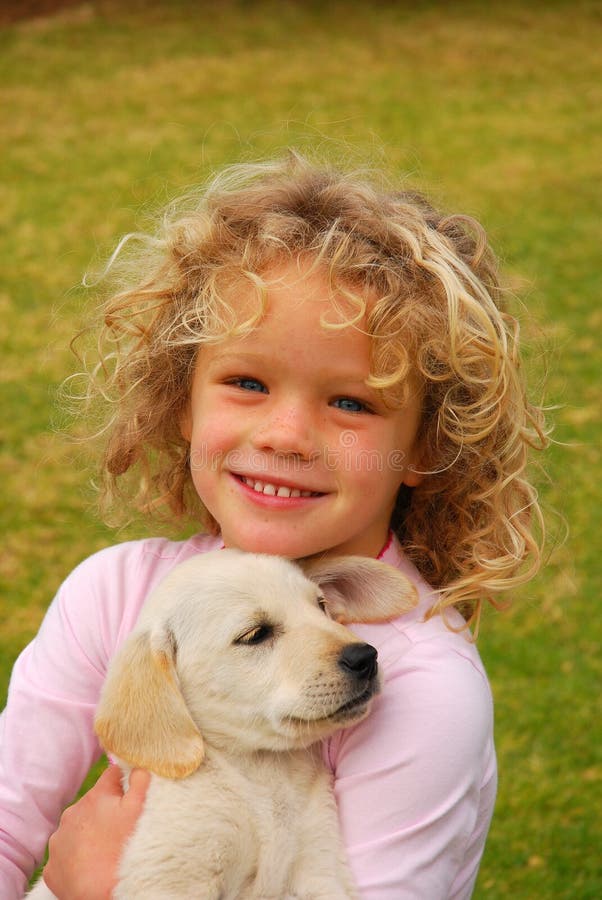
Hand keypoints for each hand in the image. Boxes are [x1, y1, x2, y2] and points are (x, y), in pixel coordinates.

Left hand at [43, 764, 149, 899]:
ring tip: (107, 851)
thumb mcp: (140, 808)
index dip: (125, 784)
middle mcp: (71, 815)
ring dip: (91, 834)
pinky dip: (78, 858)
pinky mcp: (52, 868)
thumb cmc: (125, 851)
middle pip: (94, 804)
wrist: (102, 896)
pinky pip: (67, 855)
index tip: (132, 798)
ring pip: (78, 829)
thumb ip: (140, 778)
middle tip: (123, 831)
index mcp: (94, 797)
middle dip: (107, 812)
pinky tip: (92, 865)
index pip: (111, 775)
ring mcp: (59, 842)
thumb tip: (137, 764)